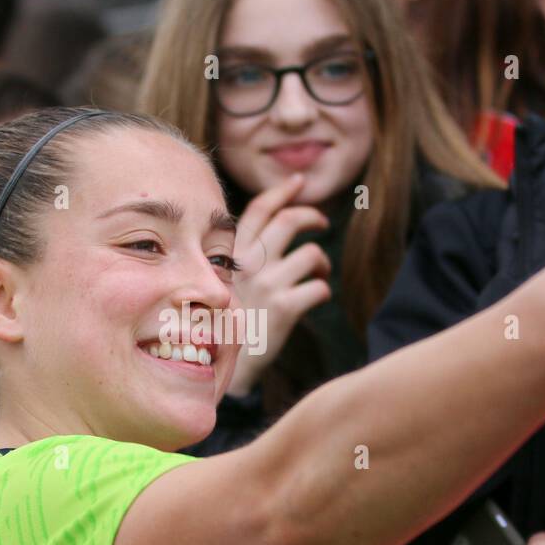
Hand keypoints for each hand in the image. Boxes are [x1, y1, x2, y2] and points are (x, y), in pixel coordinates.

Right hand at [226, 173, 332, 395]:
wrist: (221, 363)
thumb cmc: (225, 320)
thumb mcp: (223, 281)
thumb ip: (241, 258)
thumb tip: (268, 230)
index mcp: (231, 254)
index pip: (258, 209)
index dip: (281, 191)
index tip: (298, 182)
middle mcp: (248, 264)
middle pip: (290, 220)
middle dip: (312, 217)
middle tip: (322, 223)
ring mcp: (267, 284)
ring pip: (311, 254)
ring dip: (323, 262)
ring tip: (319, 272)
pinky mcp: (284, 308)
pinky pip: (319, 288)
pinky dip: (323, 290)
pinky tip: (315, 298)